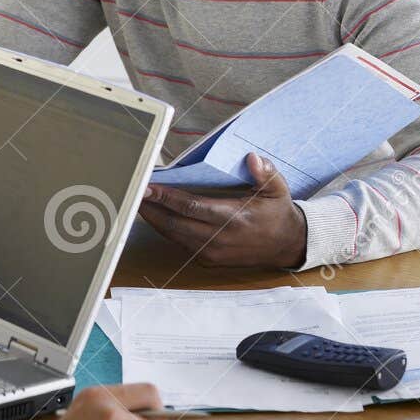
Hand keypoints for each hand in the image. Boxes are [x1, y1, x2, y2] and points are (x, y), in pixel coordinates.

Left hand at [139, 153, 307, 268]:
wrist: (287, 246)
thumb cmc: (277, 213)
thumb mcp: (278, 189)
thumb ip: (265, 173)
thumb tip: (253, 158)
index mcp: (233, 219)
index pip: (192, 207)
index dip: (167, 197)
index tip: (147, 186)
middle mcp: (219, 239)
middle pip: (174, 224)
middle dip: (151, 208)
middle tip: (132, 191)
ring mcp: (213, 253)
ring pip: (174, 236)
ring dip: (154, 220)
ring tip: (138, 202)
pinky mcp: (210, 260)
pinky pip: (181, 244)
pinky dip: (166, 230)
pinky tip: (156, 216)